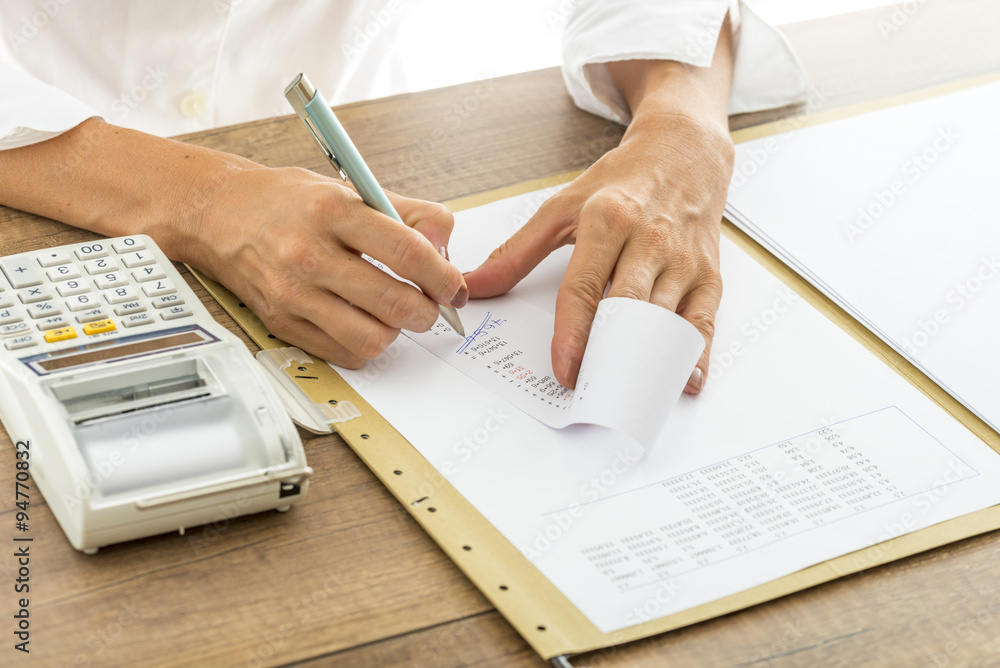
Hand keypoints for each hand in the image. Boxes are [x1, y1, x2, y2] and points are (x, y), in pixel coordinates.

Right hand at [186, 166, 467, 367]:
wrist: (219, 215)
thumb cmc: (289, 203)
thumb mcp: (351, 188)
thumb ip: (409, 213)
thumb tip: (446, 249)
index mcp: (331, 210)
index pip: (405, 251)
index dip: (442, 275)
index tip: (452, 285)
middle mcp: (308, 253)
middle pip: (393, 303)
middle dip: (427, 310)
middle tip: (430, 303)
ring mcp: (292, 294)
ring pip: (372, 338)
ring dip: (397, 331)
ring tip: (394, 313)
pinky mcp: (282, 324)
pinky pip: (345, 353)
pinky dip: (367, 344)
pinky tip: (365, 321)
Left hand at [464, 112, 732, 391]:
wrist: (683, 152)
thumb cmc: (623, 181)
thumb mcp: (562, 206)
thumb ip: (517, 252)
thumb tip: (477, 285)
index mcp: (608, 220)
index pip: (584, 288)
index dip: (572, 334)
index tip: (564, 370)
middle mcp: (650, 239)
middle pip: (626, 310)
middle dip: (606, 354)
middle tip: (589, 389)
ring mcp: (683, 259)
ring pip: (663, 322)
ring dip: (643, 362)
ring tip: (622, 390)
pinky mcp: (709, 274)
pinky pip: (702, 322)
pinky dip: (693, 355)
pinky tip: (680, 380)